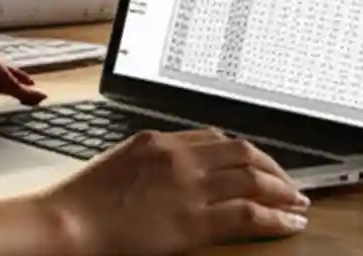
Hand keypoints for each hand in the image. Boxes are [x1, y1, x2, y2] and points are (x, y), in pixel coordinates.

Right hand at [40, 129, 308, 254]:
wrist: (64, 224)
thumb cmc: (81, 203)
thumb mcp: (120, 164)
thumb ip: (153, 161)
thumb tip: (176, 171)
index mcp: (161, 140)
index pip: (217, 138)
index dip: (245, 153)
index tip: (258, 164)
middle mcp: (181, 157)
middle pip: (244, 152)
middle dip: (272, 167)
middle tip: (289, 183)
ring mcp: (190, 186)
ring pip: (254, 179)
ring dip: (283, 190)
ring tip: (298, 202)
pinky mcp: (194, 219)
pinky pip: (248, 213)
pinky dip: (275, 217)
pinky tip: (289, 223)